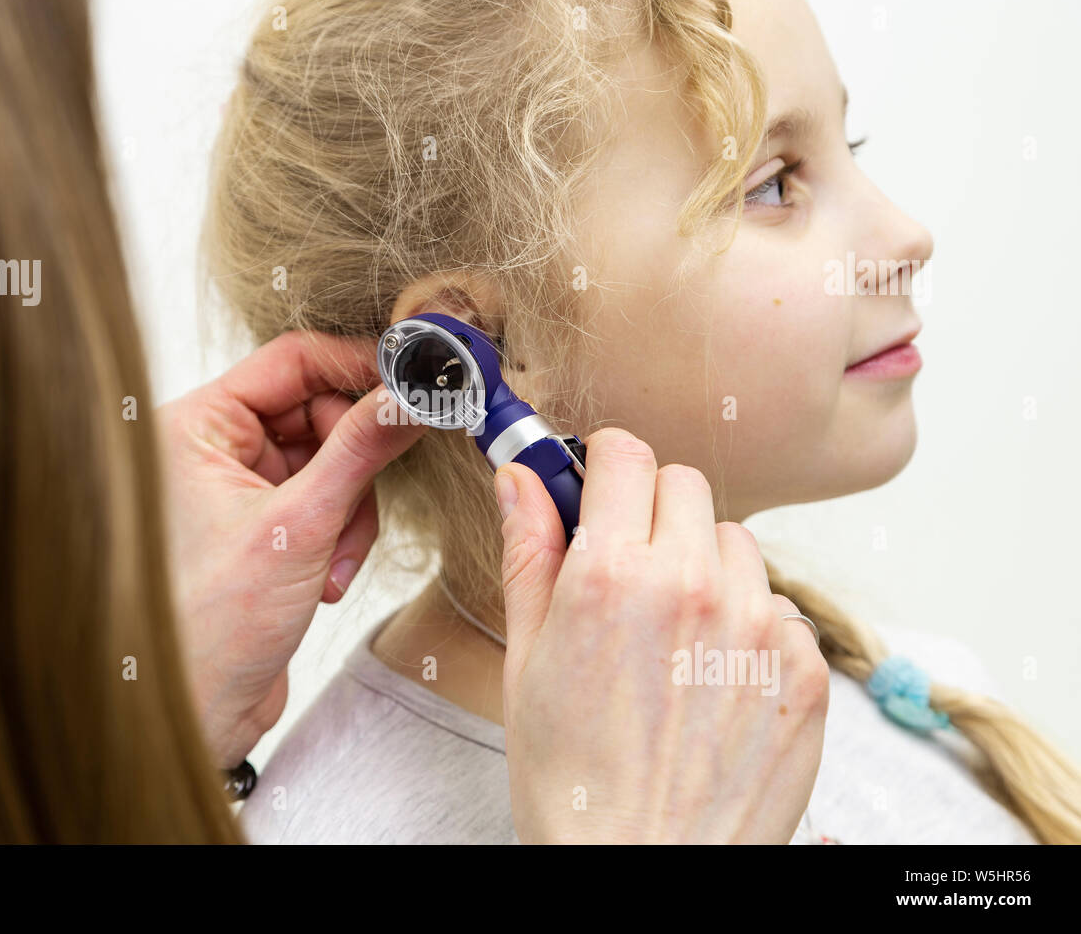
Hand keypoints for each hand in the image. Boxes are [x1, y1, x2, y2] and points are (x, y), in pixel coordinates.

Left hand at [158, 330, 425, 767]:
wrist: (201, 710)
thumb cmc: (213, 626)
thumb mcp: (302, 525)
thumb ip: (361, 449)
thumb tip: (410, 393)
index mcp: (197, 427)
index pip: (291, 361)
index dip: (357, 367)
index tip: (413, 382)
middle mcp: (213, 449)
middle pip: (319, 412)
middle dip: (354, 464)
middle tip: (366, 499)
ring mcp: (239, 488)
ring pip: (331, 461)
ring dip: (350, 511)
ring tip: (333, 563)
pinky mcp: (264, 525)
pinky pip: (327, 501)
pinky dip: (341, 536)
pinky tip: (325, 581)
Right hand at [497, 428, 828, 842]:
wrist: (644, 871)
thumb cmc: (572, 782)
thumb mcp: (526, 660)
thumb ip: (530, 553)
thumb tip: (521, 476)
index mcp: (612, 576)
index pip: (626, 454)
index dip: (603, 465)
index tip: (598, 488)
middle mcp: (695, 586)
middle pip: (686, 484)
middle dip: (652, 509)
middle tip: (629, 568)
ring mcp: (760, 627)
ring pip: (736, 542)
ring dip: (705, 565)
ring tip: (673, 636)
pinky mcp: (804, 669)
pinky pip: (778, 606)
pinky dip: (749, 625)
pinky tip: (712, 679)